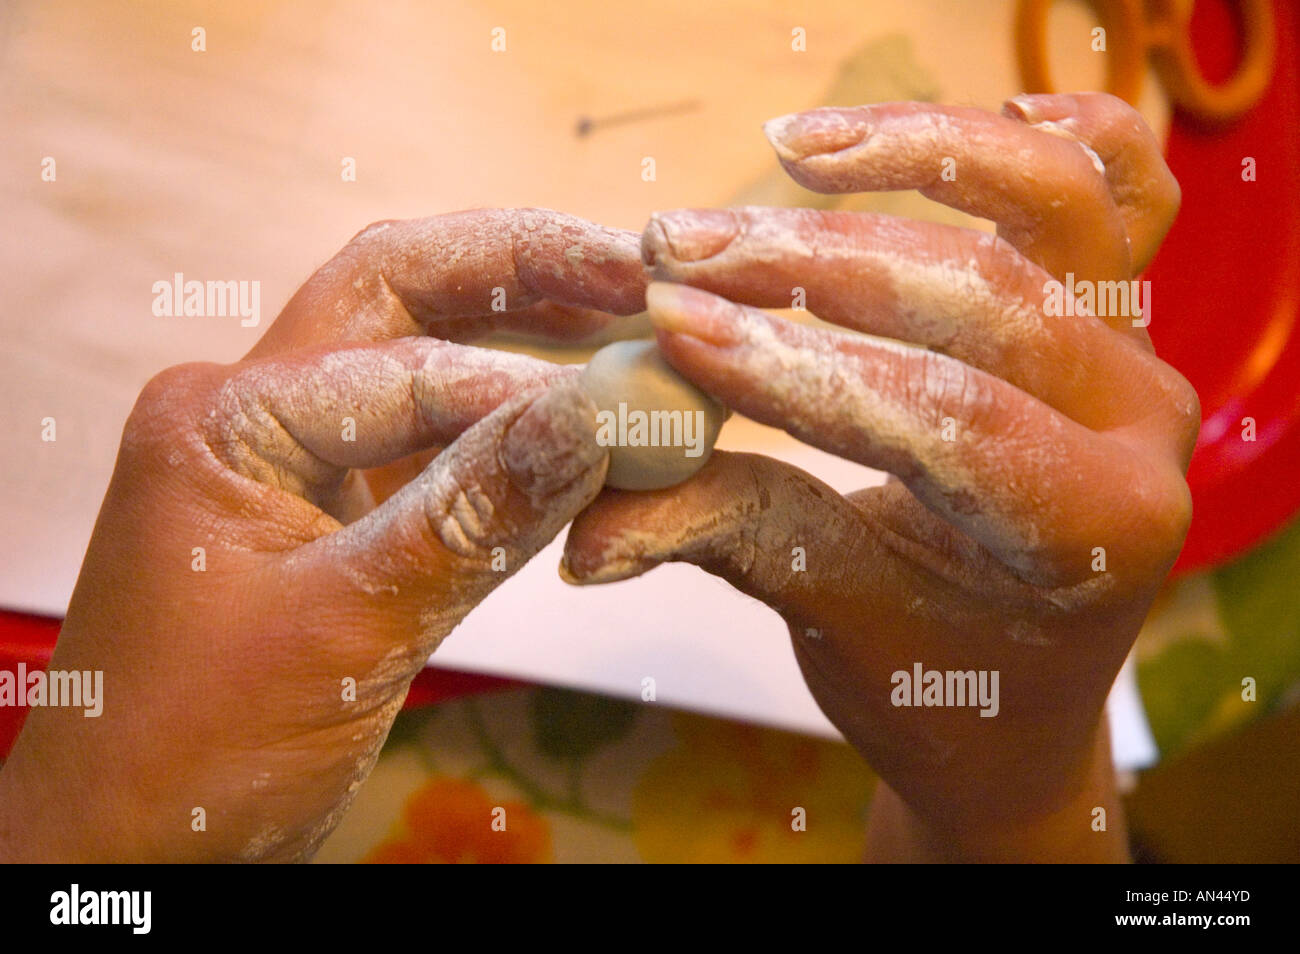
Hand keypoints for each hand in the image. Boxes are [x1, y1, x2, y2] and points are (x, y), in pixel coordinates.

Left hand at [0, 209, 644, 861]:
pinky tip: (580, 423)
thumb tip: (595, 418)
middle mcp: (260, 414)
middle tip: (636, 266)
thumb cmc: (189, 752)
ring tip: (628, 315)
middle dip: (520, 272)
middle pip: (402, 296)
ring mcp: (300, 464)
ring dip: (523, 335)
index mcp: (228, 417)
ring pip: (425, 360)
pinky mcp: (339, 519)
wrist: (124, 849)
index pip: (406, 366)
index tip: (635, 398)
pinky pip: (437, 449)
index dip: (528, 386)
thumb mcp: (339, 632)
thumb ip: (470, 520)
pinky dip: (511, 433)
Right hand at [561, 95, 1196, 860]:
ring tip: (790, 146)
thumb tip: (586, 525)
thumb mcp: (837, 623)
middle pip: (987, 295)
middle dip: (817, 261)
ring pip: (1058, 203)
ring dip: (919, 157)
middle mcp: (1141, 427)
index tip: (672, 327)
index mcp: (1095, 531)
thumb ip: (728, 537)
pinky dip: (1049, 131)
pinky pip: (1122, 186)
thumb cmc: (938, 682)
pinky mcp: (1118, 317)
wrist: (1020, 694)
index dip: (798, 365)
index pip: (943, 418)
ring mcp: (1138, 358)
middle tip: (681, 248)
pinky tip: (950, 125)